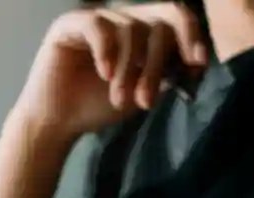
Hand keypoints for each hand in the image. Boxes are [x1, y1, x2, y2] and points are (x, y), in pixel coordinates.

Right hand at [14, 2, 207, 138]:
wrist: (57, 124)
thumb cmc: (96, 107)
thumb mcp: (143, 89)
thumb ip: (168, 71)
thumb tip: (194, 60)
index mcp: (142, 30)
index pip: (174, 17)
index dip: (191, 34)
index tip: (197, 63)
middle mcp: (121, 18)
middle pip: (157, 23)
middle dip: (157, 63)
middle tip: (146, 101)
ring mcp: (96, 18)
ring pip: (131, 29)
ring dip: (129, 69)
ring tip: (120, 99)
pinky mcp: (70, 24)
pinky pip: (98, 26)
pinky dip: (107, 51)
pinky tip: (104, 74)